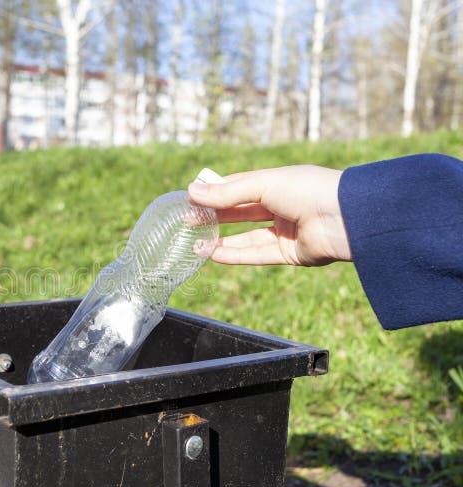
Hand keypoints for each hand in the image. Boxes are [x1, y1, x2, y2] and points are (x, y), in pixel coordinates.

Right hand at [188, 165, 351, 265]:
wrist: (346, 217)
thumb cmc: (308, 190)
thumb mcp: (263, 185)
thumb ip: (227, 193)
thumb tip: (192, 192)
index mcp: (277, 182)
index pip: (238, 186)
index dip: (215, 192)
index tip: (191, 198)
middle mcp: (281, 206)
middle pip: (240, 212)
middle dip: (215, 216)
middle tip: (187, 221)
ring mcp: (286, 231)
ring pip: (247, 237)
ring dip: (221, 240)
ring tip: (195, 242)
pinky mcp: (290, 253)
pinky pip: (258, 255)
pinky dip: (235, 255)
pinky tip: (213, 254)